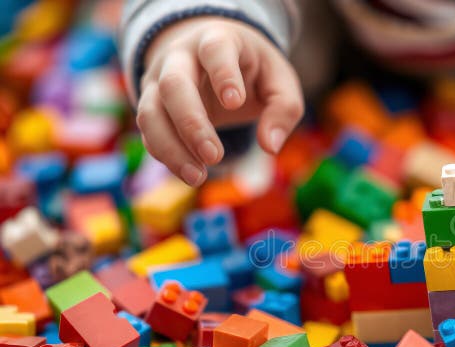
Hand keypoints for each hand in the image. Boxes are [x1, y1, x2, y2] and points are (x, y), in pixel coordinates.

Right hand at [136, 17, 303, 185]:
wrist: (213, 57)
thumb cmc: (253, 71)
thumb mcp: (279, 82)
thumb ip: (284, 109)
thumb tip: (269, 146)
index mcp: (219, 40)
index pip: (215, 50)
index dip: (223, 74)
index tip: (235, 103)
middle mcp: (181, 56)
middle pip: (174, 83)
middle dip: (192, 123)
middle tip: (215, 156)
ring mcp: (159, 79)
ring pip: (151, 111)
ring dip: (171, 147)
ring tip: (197, 177)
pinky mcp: (151, 104)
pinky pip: (149, 130)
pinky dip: (165, 154)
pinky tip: (189, 173)